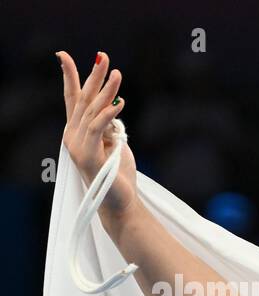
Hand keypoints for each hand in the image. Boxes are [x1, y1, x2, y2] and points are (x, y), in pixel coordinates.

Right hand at [57, 50, 137, 216]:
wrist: (119, 203)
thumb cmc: (118, 175)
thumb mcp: (114, 144)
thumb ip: (109, 126)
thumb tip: (112, 107)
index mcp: (78, 131)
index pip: (73, 99)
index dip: (70, 77)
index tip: (64, 55)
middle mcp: (73, 135)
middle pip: (83, 99)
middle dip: (92, 76)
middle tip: (102, 56)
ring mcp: (77, 145)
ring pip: (92, 111)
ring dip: (106, 91)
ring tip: (117, 73)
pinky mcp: (87, 154)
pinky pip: (98, 128)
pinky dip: (108, 114)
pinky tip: (120, 103)